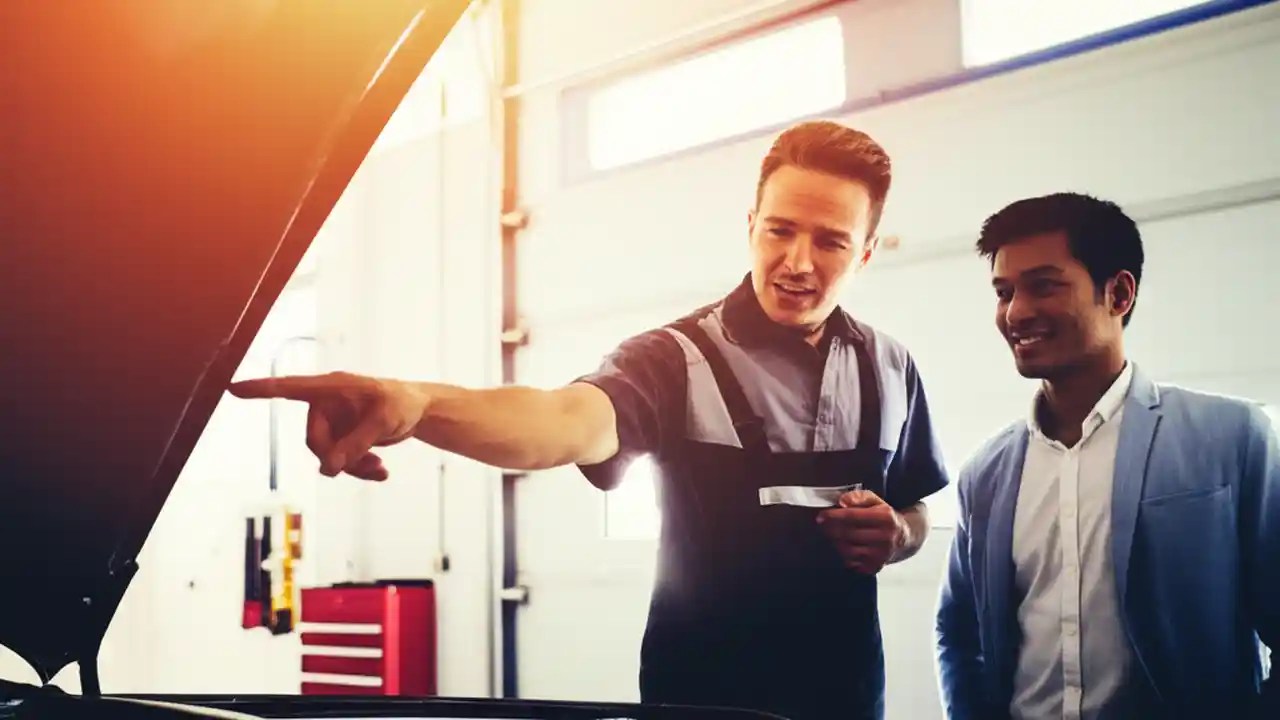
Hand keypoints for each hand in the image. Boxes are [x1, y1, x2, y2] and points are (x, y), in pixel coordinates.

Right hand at [228, 372, 428, 480]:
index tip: (232, 389)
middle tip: (366, 467)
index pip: (290, 388)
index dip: (261, 390)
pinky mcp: (344, 437)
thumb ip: (356, 443)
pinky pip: (340, 459)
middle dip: (336, 457)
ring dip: (351, 467)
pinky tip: (382, 472)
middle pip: (313, 439)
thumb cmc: (402, 403)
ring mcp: (335, 422)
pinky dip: (358, 468)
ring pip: (326, 455)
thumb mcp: (384, 420)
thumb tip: (329, 468)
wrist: (420, 410)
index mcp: (332, 387)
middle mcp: (327, 404)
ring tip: (380, 470)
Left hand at [817, 489, 907, 573]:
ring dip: (836, 542)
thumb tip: (842, 501)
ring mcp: (881, 555)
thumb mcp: (876, 500)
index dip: (833, 516)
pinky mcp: (876, 567)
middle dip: (831, 529)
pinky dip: (844, 554)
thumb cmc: (885, 516)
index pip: (852, 517)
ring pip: (848, 550)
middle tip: (823, 525)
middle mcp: (885, 538)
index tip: (820, 516)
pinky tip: (844, 545)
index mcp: (885, 518)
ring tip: (833, 534)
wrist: (905, 538)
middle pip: (848, 534)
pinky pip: (852, 562)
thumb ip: (858, 497)